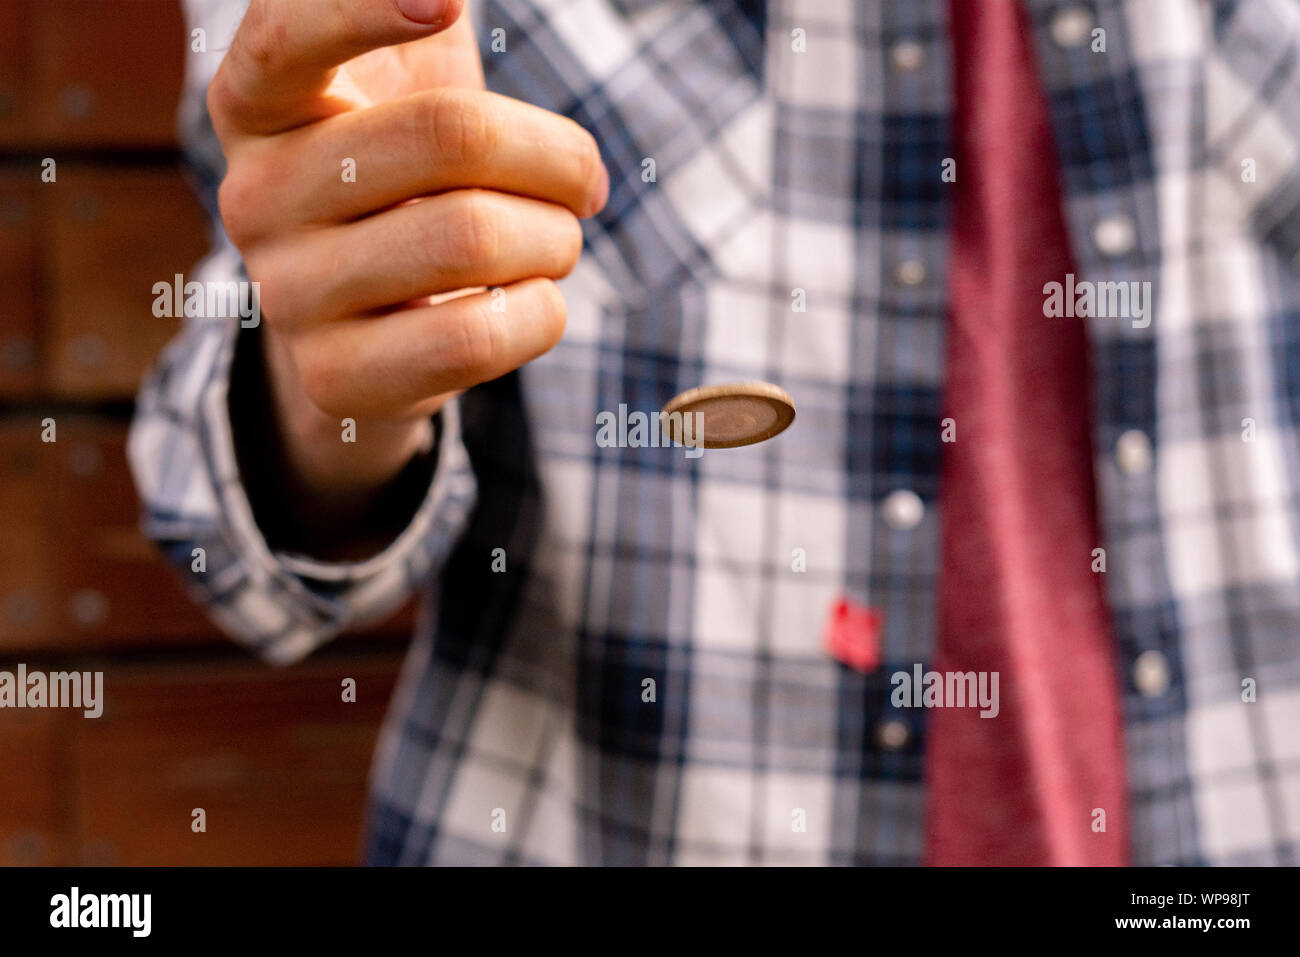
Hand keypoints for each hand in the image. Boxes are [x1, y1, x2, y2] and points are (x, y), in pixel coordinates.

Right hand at [206, 0, 607, 552]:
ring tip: (553, 243)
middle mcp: (251, 195)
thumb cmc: (410, 177)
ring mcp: (286, 294)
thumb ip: (429, 14)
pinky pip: (479, 336)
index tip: (451, 6)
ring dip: (556, 240)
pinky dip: (543, 313)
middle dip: (556, 157)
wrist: (379, 321)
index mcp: (257, 103)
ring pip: (475, 241)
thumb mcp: (405, 76)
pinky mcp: (334, 377)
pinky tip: (530, 302)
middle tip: (581, 182)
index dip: (367, 6)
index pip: (288, 34)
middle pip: (450, 136)